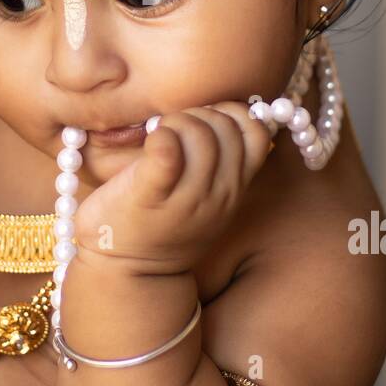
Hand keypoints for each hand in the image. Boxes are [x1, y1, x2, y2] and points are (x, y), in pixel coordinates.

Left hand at [73, 102, 272, 275]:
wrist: (128, 275)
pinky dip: (162, 136)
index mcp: (234, 190)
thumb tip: (224, 111)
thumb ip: (219, 161)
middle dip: (199, 114)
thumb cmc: (162, 222)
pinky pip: (167, 152)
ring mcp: (187, 199)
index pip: (256, 132)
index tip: (204, 121)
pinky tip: (152, 142)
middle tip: (173, 129)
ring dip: (175, 122)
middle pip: (227, 126)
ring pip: (199, 133)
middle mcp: (219, 195)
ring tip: (158, 137)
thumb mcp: (205, 196)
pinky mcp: (150, 196)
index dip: (232, 113)